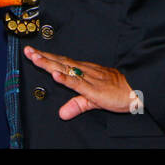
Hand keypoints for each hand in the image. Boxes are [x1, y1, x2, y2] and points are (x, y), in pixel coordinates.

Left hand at [23, 47, 142, 119]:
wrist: (136, 89)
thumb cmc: (118, 91)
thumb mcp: (93, 101)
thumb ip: (77, 105)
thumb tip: (62, 113)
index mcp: (84, 72)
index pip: (61, 63)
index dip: (47, 58)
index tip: (33, 53)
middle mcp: (84, 71)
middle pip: (60, 63)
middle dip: (43, 57)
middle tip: (28, 51)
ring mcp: (88, 78)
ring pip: (66, 69)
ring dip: (49, 64)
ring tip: (36, 58)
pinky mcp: (93, 88)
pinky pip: (77, 83)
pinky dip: (66, 78)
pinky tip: (56, 75)